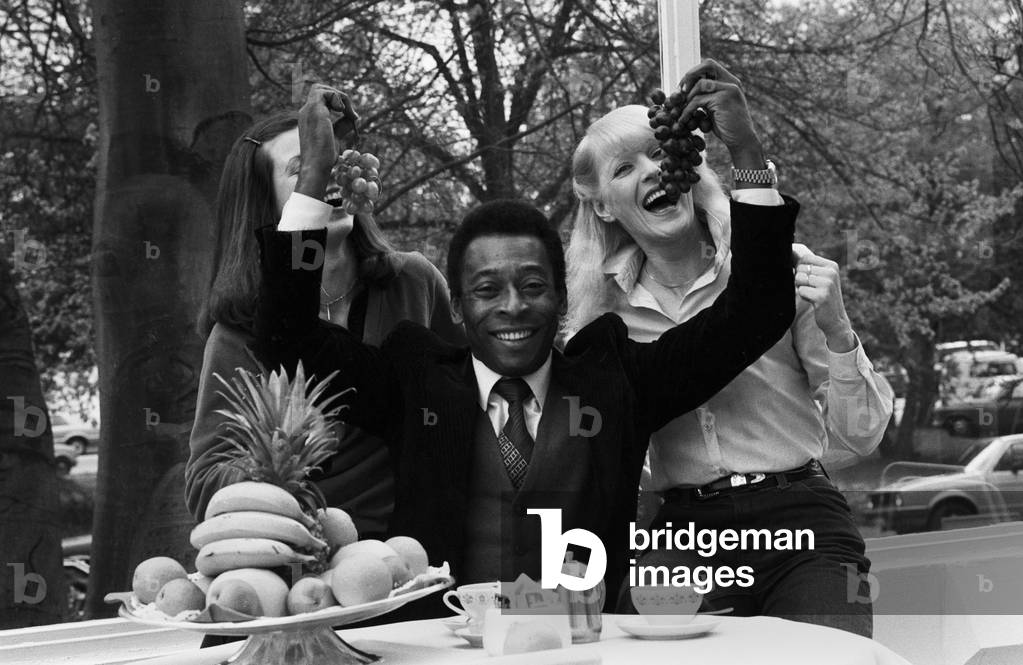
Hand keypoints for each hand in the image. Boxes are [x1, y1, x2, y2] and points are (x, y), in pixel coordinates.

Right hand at [296, 84, 352, 199]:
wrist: (317, 166)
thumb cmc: (324, 157)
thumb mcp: (336, 138)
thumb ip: (342, 126)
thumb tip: (353, 118)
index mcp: (309, 117)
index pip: (320, 99)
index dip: (336, 102)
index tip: (349, 115)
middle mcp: (306, 111)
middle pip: (319, 89)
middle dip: (337, 95)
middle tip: (349, 112)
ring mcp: (309, 110)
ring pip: (321, 88)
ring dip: (338, 96)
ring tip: (347, 112)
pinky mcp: (315, 111)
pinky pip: (327, 93)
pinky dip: (339, 99)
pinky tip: (345, 113)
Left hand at [677, 59, 763, 168]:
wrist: (742, 141)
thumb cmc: (727, 128)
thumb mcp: (714, 109)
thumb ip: (705, 98)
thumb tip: (682, 92)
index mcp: (730, 81)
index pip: (709, 65)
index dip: (694, 73)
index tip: (682, 88)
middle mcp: (731, 82)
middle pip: (707, 65)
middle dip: (689, 77)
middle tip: (677, 94)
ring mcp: (729, 89)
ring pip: (700, 84)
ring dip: (687, 98)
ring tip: (679, 111)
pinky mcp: (723, 99)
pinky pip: (698, 101)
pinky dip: (687, 111)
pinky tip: (683, 120)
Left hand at [792, 244, 855, 352]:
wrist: (835, 320)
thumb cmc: (822, 296)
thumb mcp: (819, 278)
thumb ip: (807, 266)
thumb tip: (789, 251)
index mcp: (831, 265)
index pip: (805, 258)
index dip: (799, 268)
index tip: (808, 279)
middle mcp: (831, 272)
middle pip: (800, 268)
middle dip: (800, 280)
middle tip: (812, 290)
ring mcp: (828, 283)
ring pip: (799, 279)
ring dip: (801, 288)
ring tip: (813, 294)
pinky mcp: (822, 295)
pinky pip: (801, 291)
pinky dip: (804, 296)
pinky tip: (814, 301)